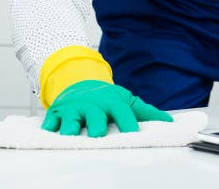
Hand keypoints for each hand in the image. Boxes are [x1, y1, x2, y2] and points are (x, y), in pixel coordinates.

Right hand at [41, 80, 172, 137]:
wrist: (80, 84)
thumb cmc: (106, 98)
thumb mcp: (126, 100)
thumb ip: (146, 112)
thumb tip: (169, 122)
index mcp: (111, 102)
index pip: (122, 112)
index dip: (127, 121)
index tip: (133, 132)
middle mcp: (93, 105)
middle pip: (95, 115)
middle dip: (96, 124)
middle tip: (97, 134)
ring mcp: (74, 109)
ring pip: (71, 119)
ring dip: (70, 126)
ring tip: (71, 134)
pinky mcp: (57, 113)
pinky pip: (51, 120)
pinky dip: (49, 125)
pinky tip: (49, 130)